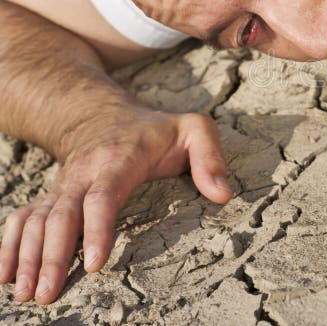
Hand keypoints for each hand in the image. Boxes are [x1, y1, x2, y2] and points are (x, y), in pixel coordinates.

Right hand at [0, 109, 231, 303]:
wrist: (102, 114)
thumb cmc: (156, 130)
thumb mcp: (194, 129)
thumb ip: (211, 157)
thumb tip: (223, 194)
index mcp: (119, 160)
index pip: (103, 196)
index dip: (97, 229)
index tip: (95, 264)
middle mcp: (83, 174)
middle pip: (62, 215)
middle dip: (53, 255)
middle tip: (48, 294)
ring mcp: (62, 186)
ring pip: (38, 221)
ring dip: (28, 257)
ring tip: (25, 295)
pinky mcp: (50, 197)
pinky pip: (23, 220)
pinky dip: (10, 246)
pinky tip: (5, 276)